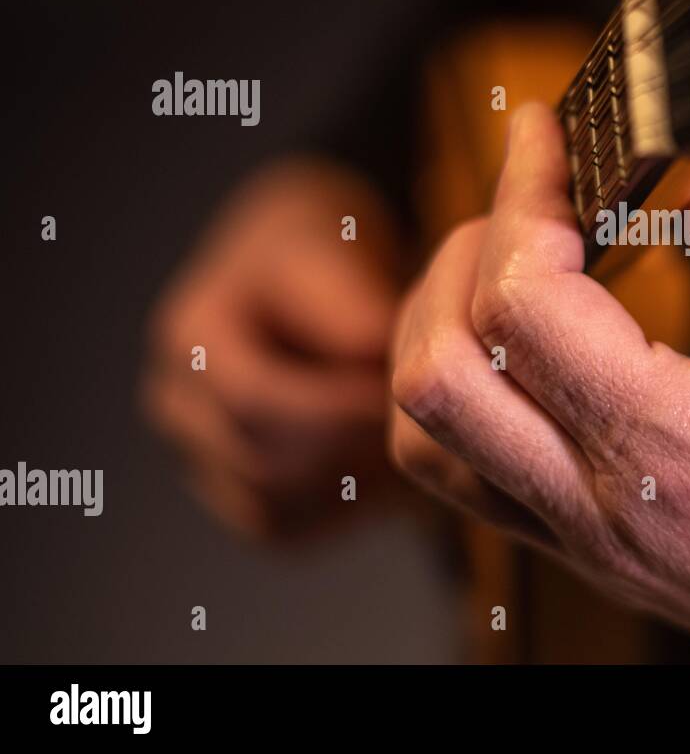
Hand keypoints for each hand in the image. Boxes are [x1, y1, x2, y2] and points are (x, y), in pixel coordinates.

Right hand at [144, 160, 407, 540]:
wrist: (304, 272)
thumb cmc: (319, 252)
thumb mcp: (330, 248)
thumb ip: (346, 302)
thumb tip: (374, 358)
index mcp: (189, 338)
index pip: (255, 405)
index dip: (341, 408)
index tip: (405, 387)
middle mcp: (179, 405)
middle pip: (264, 466)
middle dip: (354, 447)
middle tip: (421, 419)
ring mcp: (200, 456)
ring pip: (275, 509)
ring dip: (352, 485)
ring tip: (407, 435)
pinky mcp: (238, 494)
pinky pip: (286, 530)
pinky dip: (340, 511)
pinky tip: (386, 465)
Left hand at [389, 104, 689, 662]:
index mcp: (677, 452)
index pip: (524, 308)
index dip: (520, 199)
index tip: (542, 142)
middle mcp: (608, 508)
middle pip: (438, 375)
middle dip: (460, 257)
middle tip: (527, 201)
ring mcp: (589, 542)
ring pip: (428, 443)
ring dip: (439, 334)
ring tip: (506, 268)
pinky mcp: (593, 555)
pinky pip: (473, 482)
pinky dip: (467, 398)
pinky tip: (525, 352)